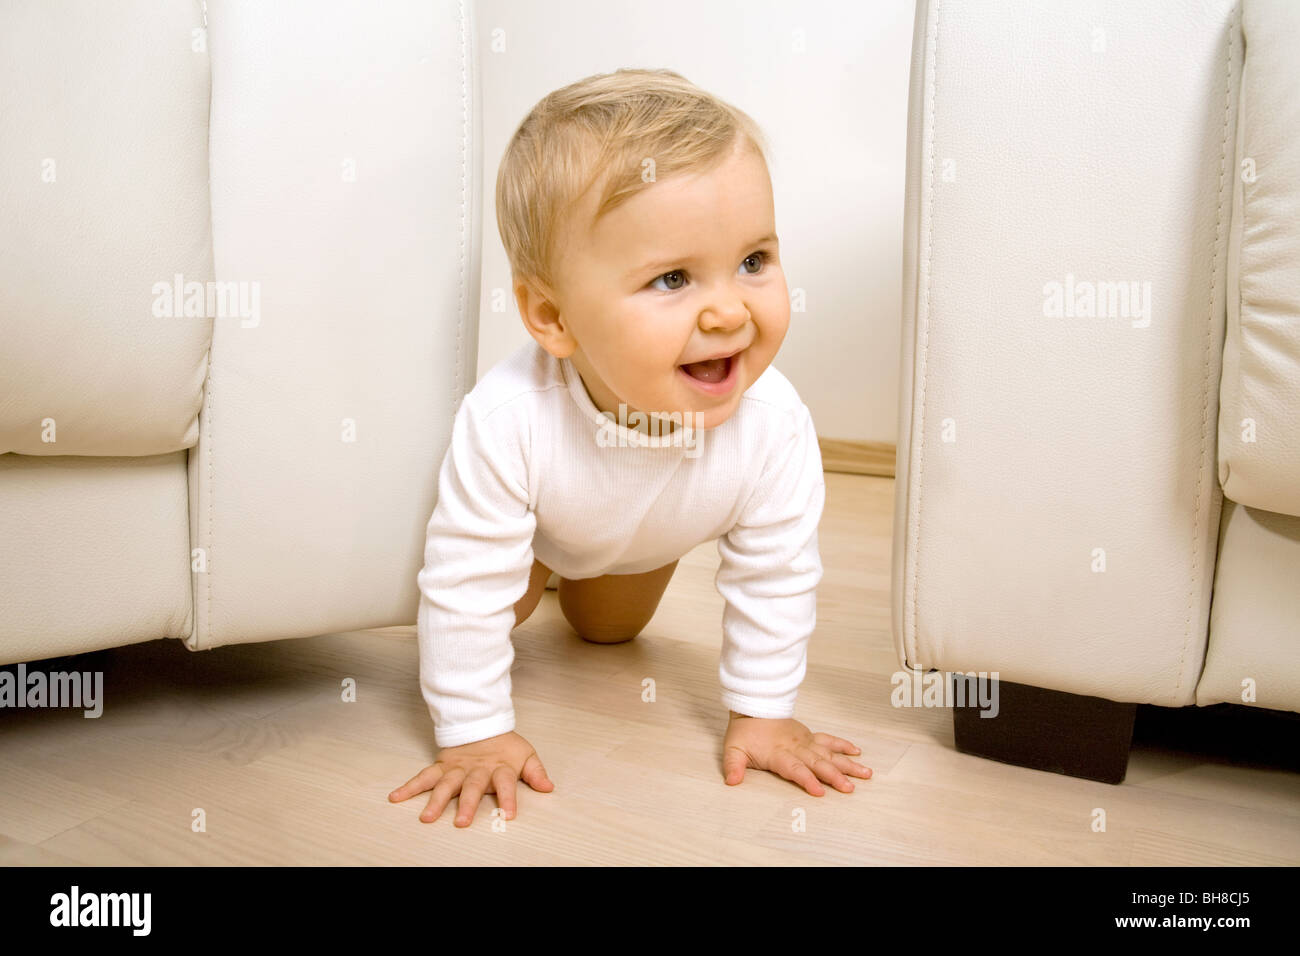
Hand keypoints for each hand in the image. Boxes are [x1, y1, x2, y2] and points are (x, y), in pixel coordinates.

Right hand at [389, 731, 553, 825]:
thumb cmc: (503, 746)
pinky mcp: (441, 766)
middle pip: (472, 787)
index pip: (506, 783)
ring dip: (436, 801)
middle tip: (462, 822)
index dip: (508, 798)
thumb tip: (548, 787)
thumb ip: (535, 772)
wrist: (481, 723)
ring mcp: (457, 768)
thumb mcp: (525, 755)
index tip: (509, 815)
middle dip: (467, 804)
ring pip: (445, 784)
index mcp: (499, 767)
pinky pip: (424, 776)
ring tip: (427, 817)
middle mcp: (476, 769)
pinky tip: (396, 797)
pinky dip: (409, 786)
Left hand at [722, 711, 870, 794]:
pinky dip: (843, 746)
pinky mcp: (809, 736)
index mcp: (778, 753)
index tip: (820, 791)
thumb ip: (733, 766)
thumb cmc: (744, 731)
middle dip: (834, 776)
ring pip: (829, 754)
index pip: (795, 769)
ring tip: (865, 774)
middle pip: (818, 763)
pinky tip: (857, 753)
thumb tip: (731, 781)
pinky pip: (829, 740)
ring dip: (847, 764)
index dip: (807, 780)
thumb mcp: (733, 749)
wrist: (753, 706)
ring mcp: (805, 741)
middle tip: (850, 788)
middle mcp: (796, 747)